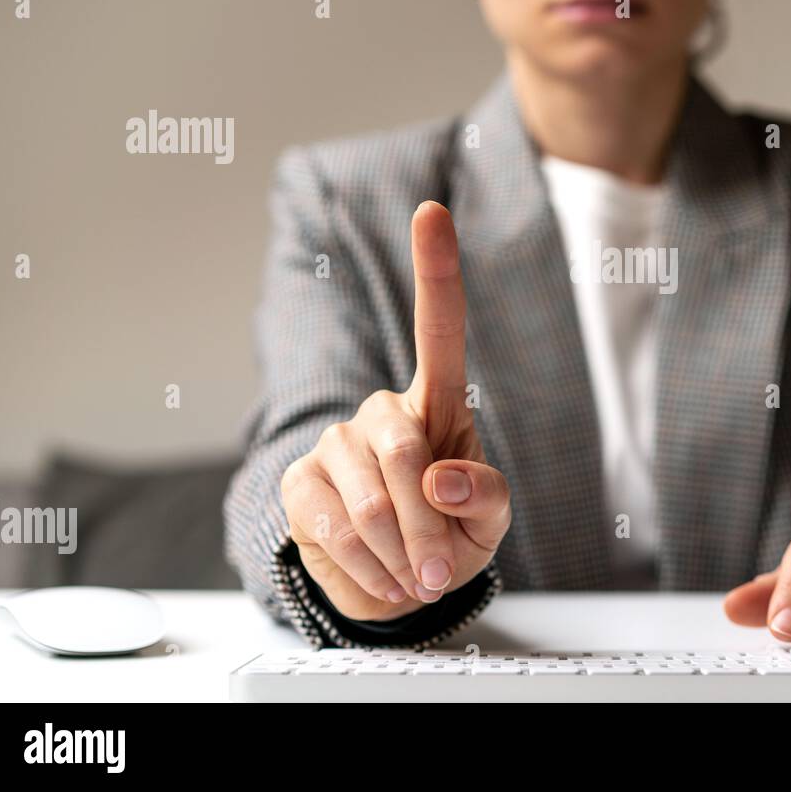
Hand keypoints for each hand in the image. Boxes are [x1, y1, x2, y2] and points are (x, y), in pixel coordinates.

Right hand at [280, 201, 510, 621]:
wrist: (401, 581)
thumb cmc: (455, 533)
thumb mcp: (490, 519)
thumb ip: (486, 496)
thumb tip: (439, 479)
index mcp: (438, 402)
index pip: (437, 327)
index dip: (435, 268)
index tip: (432, 210)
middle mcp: (382, 411)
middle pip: (404, 449)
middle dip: (429, 524)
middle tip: (443, 572)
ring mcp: (335, 442)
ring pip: (369, 499)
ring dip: (403, 554)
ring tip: (421, 578)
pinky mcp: (299, 483)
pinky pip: (333, 528)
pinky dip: (369, 568)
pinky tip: (388, 579)